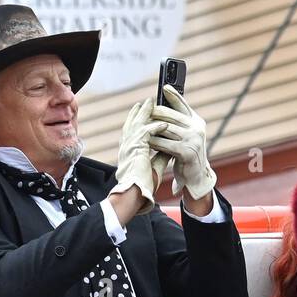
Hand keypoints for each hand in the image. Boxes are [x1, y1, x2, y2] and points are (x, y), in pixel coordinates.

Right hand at [111, 98, 166, 215]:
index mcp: (128, 151)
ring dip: (147, 113)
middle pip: (132, 123)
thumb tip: (169, 147)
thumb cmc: (142, 185)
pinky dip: (155, 127)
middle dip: (140, 112)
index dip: (137, 120)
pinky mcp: (135, 149)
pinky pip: (146, 132)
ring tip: (154, 104)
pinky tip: (164, 124)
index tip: (144, 113)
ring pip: (137, 124)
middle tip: (148, 101)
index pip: (131, 131)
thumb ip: (160, 155)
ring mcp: (129, 146)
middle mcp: (126, 146)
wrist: (134, 195)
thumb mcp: (153, 167)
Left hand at [147, 85, 216, 200]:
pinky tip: (145, 141)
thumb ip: (178, 122)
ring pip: (166, 129)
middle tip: (144, 112)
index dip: (174, 95)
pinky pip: (165, 143)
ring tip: (140, 126)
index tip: (164, 87)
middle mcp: (197, 128)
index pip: (183, 105)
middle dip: (156, 113)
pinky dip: (154, 142)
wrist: (196, 177)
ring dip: (152, 128)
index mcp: (197, 121)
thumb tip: (162, 106)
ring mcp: (193, 140)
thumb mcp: (186, 135)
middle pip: (171, 115)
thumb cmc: (187, 154)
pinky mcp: (186, 151)